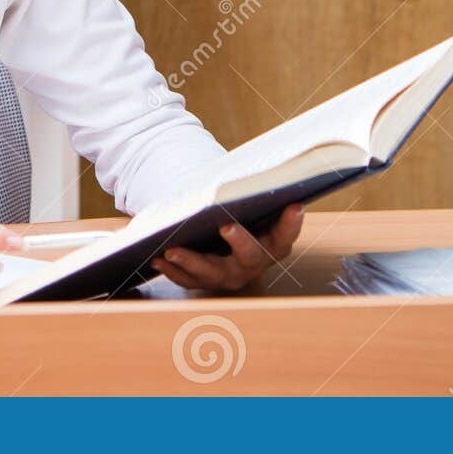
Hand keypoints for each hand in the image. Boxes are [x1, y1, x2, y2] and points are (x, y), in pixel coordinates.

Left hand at [150, 203, 304, 291]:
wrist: (218, 236)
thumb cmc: (238, 212)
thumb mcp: (247, 205)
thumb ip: (253, 194)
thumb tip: (260, 172)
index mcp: (272, 244)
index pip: (286, 236)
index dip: (291, 224)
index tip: (294, 206)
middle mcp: (253, 264)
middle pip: (251, 256)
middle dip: (240, 242)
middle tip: (226, 226)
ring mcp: (229, 275)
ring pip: (213, 273)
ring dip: (192, 262)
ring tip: (173, 250)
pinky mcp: (205, 281)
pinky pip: (189, 280)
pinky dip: (173, 270)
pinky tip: (158, 259)